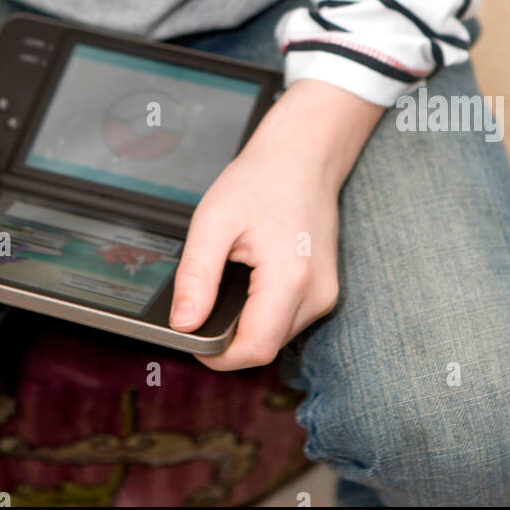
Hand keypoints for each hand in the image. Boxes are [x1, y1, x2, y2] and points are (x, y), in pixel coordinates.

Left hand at [169, 79, 382, 370]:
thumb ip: (197, 276)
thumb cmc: (262, 179)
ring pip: (277, 337)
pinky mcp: (325, 290)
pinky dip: (264, 313)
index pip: (254, 349)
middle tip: (200, 306)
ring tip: (228, 285)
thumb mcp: (213, 219)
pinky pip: (288, 320)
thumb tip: (183, 324)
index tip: (190, 338)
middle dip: (229, 338)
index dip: (217, 355)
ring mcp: (326, 294)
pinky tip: (249, 283)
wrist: (304, 154)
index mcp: (291, 277)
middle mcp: (317, 294)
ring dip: (247, 325)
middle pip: (265, 347)